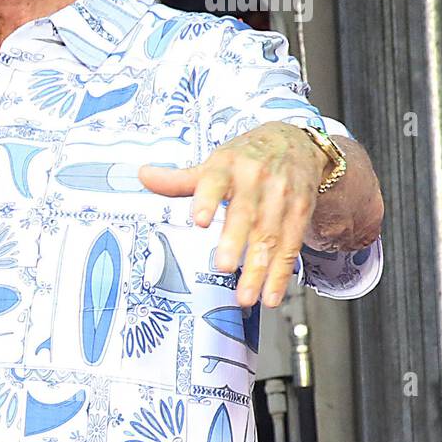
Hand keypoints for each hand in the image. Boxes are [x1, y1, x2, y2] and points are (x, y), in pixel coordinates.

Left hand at [138, 122, 328, 308]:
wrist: (296, 144)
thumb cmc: (246, 157)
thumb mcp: (214, 162)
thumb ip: (179, 178)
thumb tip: (143, 176)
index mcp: (228, 166)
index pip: (214, 182)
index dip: (207, 200)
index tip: (199, 219)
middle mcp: (256, 181)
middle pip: (245, 214)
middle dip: (235, 242)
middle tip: (223, 267)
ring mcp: (280, 198)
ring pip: (269, 237)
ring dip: (258, 270)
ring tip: (245, 297)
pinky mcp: (299, 214)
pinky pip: (289, 247)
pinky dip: (280, 274)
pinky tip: (270, 295)